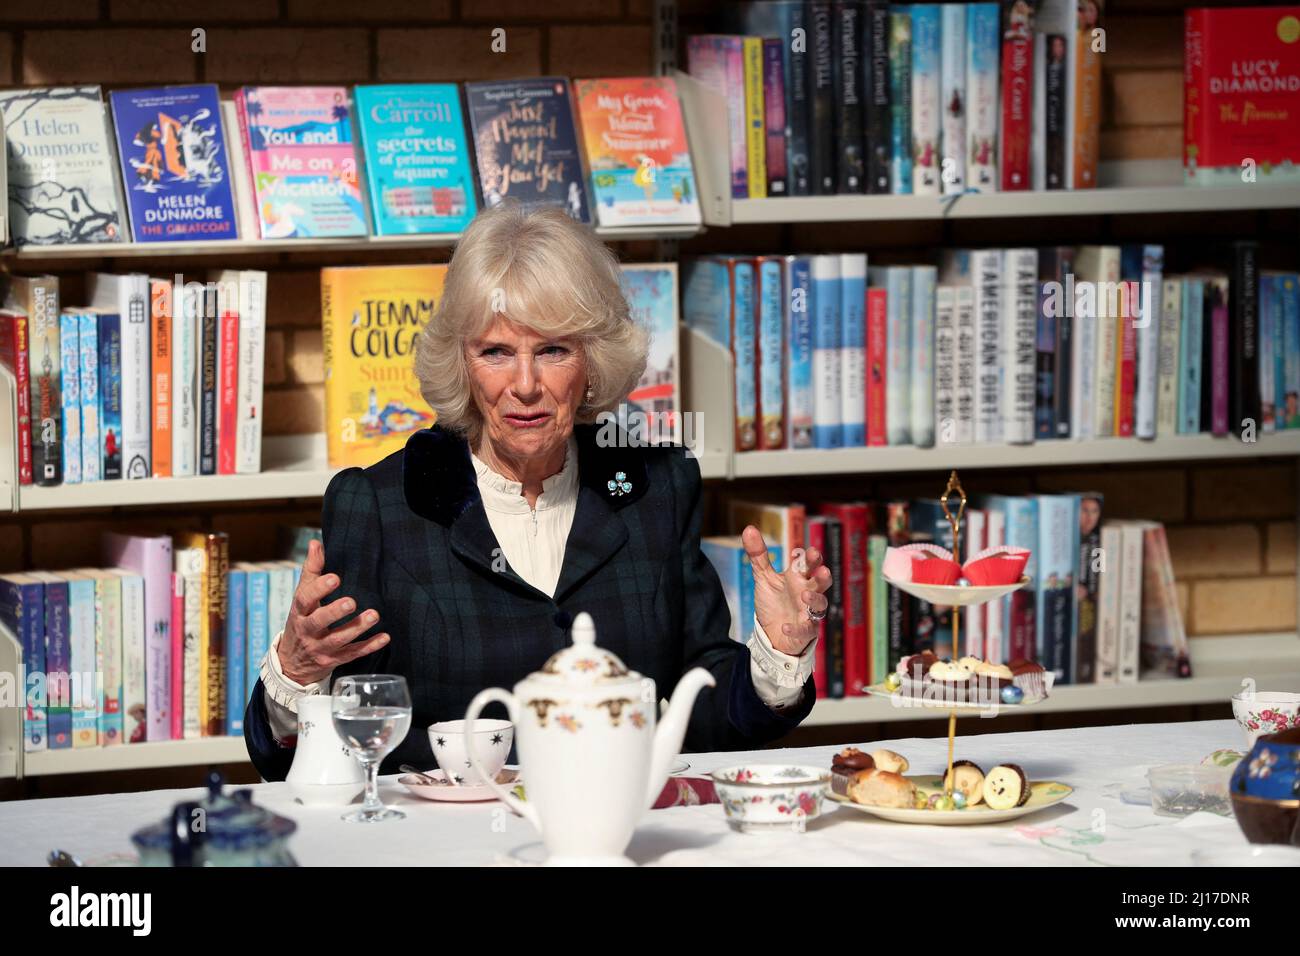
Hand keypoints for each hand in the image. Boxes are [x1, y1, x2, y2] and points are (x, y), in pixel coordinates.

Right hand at [277, 538, 389, 685]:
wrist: (292, 662)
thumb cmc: (302, 620)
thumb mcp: (302, 597)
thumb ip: (311, 570)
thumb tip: (316, 543)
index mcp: (300, 612)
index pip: (304, 600)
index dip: (318, 589)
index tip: (334, 578)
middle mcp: (308, 631)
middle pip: (318, 622)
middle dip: (334, 612)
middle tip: (352, 602)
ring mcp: (320, 648)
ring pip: (338, 640)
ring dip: (357, 628)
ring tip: (374, 615)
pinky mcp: (333, 661)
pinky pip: (352, 654)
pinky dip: (369, 647)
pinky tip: (384, 637)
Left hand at [743, 525, 832, 656]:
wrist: (771, 633)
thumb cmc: (774, 603)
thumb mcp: (764, 578)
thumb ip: (758, 555)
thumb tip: (749, 528)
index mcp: (799, 578)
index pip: (808, 565)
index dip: (812, 559)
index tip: (811, 552)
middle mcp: (807, 593)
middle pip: (821, 583)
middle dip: (822, 576)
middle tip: (822, 570)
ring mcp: (808, 613)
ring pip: (820, 604)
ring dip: (815, 599)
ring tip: (805, 595)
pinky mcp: (805, 631)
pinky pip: (805, 630)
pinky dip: (797, 628)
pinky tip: (786, 626)